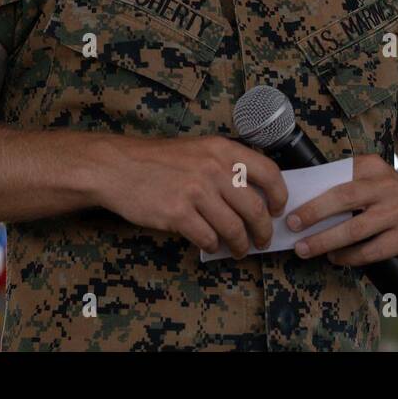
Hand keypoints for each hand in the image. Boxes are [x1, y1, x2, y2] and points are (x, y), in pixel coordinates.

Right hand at [96, 135, 287, 257]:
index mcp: (222, 149)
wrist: (118, 167)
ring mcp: (196, 191)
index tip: (278, 209)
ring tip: (240, 250)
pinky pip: (208, 238)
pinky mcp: (178, 213)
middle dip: (263, 230)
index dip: (279, 194)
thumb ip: (225, 165)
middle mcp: (213, 168)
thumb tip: (254, 195)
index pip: (268, 171)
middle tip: (262, 240)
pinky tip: (212, 245)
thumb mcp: (198, 149)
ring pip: (234, 228)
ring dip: (241, 245)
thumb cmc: (157, 160)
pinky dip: (214, 246)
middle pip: (254, 208)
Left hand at [285, 154, 397, 266]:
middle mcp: (387, 188)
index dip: (313, 198)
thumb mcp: (371, 175)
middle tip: (292, 228)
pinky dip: (349, 257)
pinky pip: (371, 252)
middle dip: (314, 215)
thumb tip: (304, 200)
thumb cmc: (387, 192)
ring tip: (305, 249)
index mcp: (372, 167)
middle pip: (345, 200)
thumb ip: (344, 182)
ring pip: (356, 230)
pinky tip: (335, 257)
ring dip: (326, 242)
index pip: (338, 178)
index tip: (290, 211)